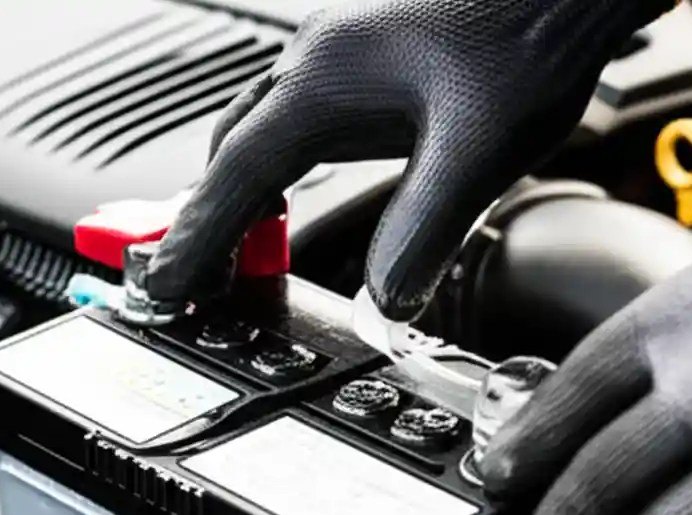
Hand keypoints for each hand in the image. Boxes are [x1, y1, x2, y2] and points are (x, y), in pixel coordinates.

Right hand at [145, 0, 669, 320]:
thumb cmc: (525, 38)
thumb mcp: (477, 152)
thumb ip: (422, 231)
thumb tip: (386, 298)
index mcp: (322, 82)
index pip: (234, 176)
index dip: (196, 239)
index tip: (166, 285)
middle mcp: (314, 61)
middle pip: (232, 152)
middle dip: (207, 221)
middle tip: (196, 282)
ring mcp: (334, 52)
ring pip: (256, 131)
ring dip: (238, 190)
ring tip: (235, 247)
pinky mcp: (361, 55)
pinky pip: (290, 116)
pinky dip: (273, 162)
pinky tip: (294, 183)